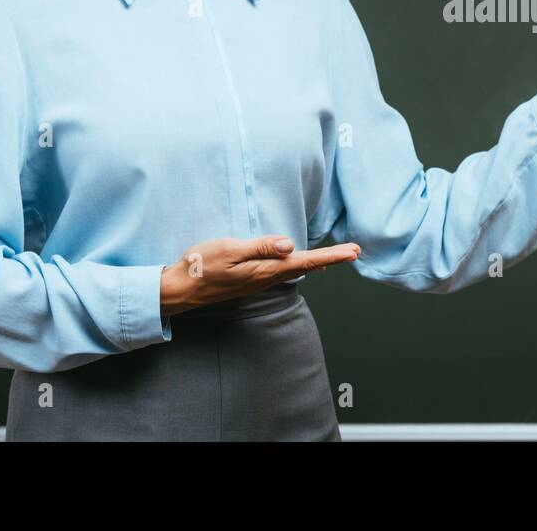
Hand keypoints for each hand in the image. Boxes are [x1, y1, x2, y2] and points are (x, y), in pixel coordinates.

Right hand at [160, 235, 360, 316]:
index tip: (353, 252)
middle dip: (332, 259)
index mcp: (264, 270)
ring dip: (320, 262)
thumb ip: (260, 247)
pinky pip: (283, 272)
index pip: (306, 261)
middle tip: (355, 251)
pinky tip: (305, 263)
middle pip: (306, 266)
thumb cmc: (201, 266)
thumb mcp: (229, 250)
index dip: (331, 256)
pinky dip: (301, 265)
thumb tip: (289, 245)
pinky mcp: (252, 280)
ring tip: (339, 256)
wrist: (181, 290)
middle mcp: (267, 278)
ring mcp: (260, 281)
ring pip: (296, 270)